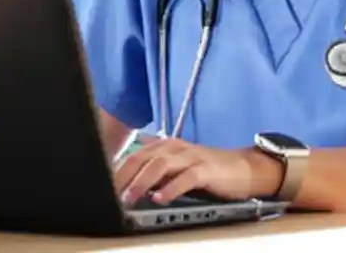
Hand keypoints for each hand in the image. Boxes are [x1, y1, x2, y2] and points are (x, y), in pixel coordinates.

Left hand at [113, 136, 283, 206]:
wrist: (242, 169)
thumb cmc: (205, 172)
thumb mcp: (176, 169)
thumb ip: (155, 174)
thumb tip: (127, 188)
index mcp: (164, 146)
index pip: (133, 157)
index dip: (117, 172)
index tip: (103, 188)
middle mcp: (174, 147)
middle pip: (142, 159)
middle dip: (124, 177)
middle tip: (111, 195)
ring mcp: (190, 157)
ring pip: (160, 165)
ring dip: (142, 182)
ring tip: (131, 198)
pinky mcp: (206, 169)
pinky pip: (186, 177)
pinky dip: (171, 188)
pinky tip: (160, 198)